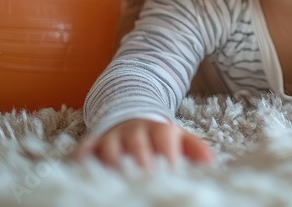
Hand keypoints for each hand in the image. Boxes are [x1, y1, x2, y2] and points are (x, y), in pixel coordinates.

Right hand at [74, 119, 214, 169]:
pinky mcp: (94, 143)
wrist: (130, 114)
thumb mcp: (177, 137)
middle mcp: (133, 131)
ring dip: (112, 162)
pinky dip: (83, 157)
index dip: (168, 153)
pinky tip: (81, 168)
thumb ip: (193, 147)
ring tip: (116, 179)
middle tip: (145, 178)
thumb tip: (210, 160)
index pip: (164, 136)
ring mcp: (112, 137)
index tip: (173, 171)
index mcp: (157, 128)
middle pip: (136, 144)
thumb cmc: (157, 136)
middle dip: (140, 161)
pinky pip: (85, 148)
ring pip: (109, 147)